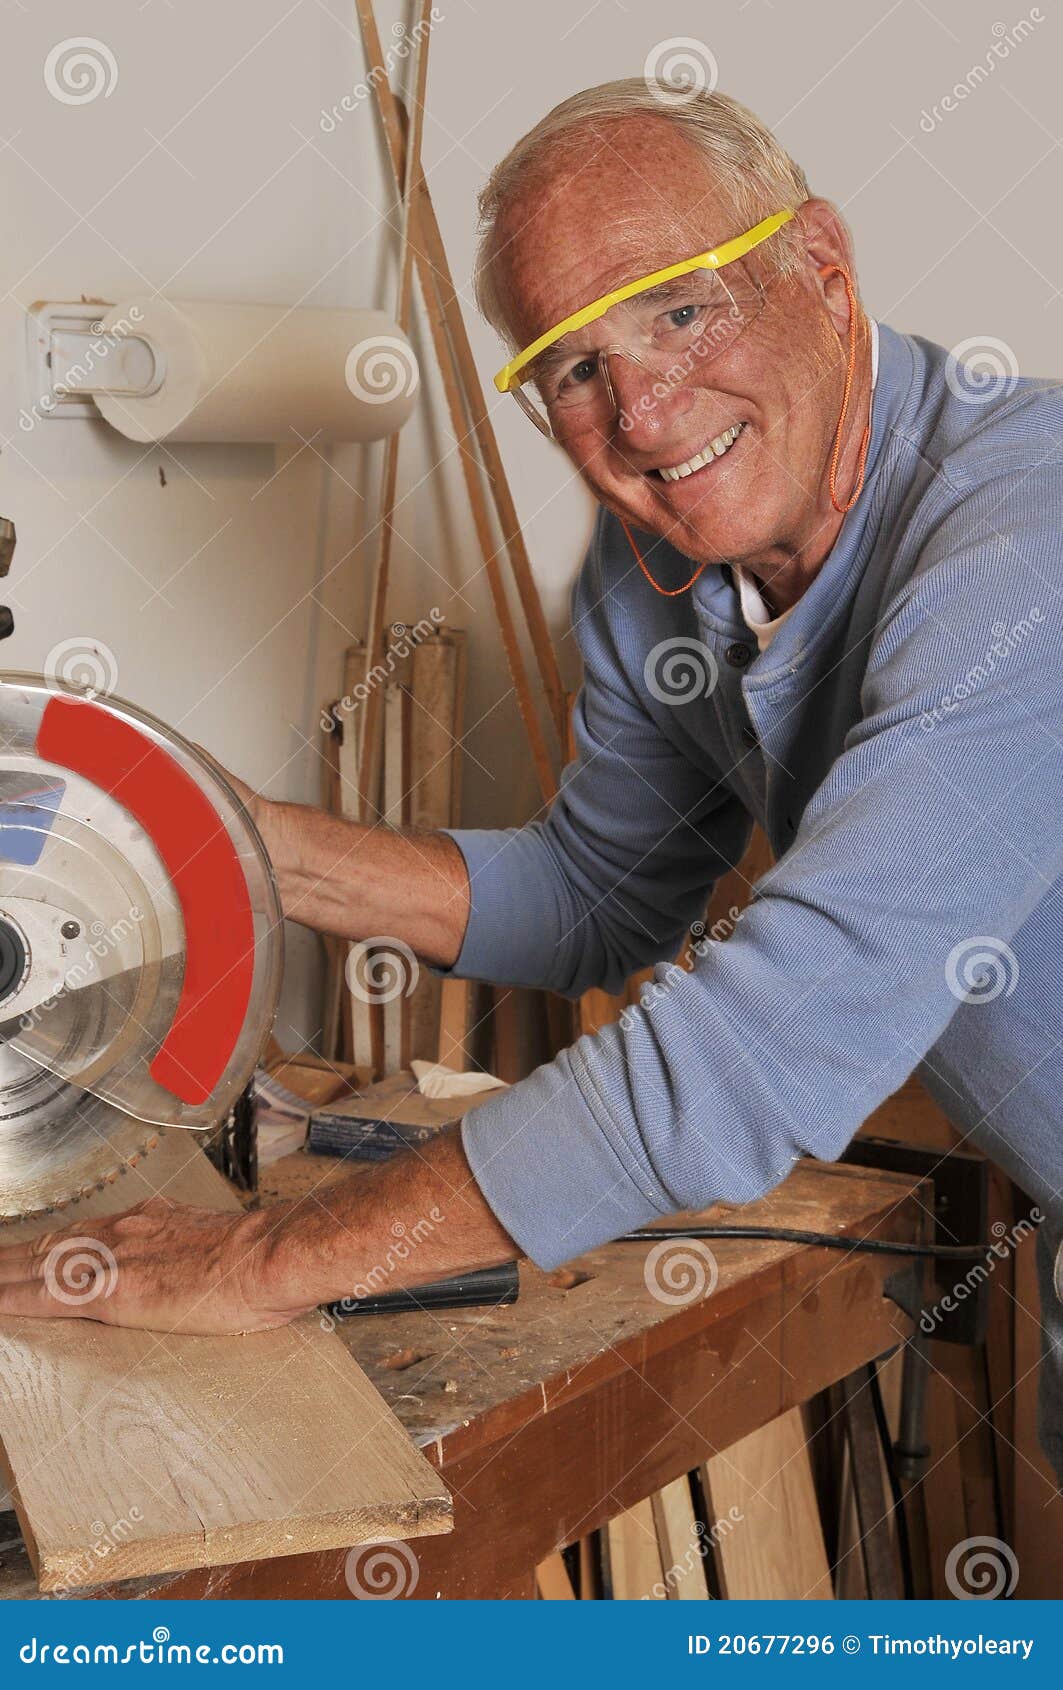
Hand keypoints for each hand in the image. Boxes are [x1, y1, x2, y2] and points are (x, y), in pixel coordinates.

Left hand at [0, 1198, 315, 1334]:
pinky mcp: (110, 1294)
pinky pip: (44, 1298)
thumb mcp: (222, 1242)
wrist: (269, 1256)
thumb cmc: (261, 1256)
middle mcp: (124, 1233)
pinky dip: (10, 1300)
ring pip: (36, 1265)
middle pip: (52, 1244)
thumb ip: (198, 1248)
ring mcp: (113, 1260)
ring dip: (3, 1270)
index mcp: (152, 1222)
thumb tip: (202, 1261)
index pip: (88, 1234)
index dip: (55, 1245)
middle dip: (13, 1255)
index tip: (35, 1252)